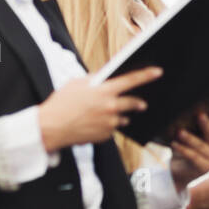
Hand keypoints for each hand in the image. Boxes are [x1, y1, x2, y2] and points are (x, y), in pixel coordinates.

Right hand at [38, 66, 161, 150]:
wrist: (51, 127)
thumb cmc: (61, 103)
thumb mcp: (77, 84)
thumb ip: (94, 80)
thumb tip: (104, 78)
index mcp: (104, 91)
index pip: (131, 80)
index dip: (147, 75)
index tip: (158, 72)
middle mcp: (110, 107)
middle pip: (134, 103)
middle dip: (139, 103)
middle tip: (141, 103)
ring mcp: (109, 123)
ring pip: (122, 118)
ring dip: (118, 116)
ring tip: (100, 115)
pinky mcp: (105, 136)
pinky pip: (111, 129)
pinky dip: (106, 126)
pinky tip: (91, 124)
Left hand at [169, 101, 208, 191]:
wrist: (181, 170)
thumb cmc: (186, 145)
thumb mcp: (191, 132)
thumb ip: (192, 123)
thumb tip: (184, 107)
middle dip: (207, 125)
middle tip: (200, 115)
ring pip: (201, 146)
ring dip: (190, 138)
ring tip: (179, 132)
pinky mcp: (205, 168)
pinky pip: (193, 157)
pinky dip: (183, 149)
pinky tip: (174, 144)